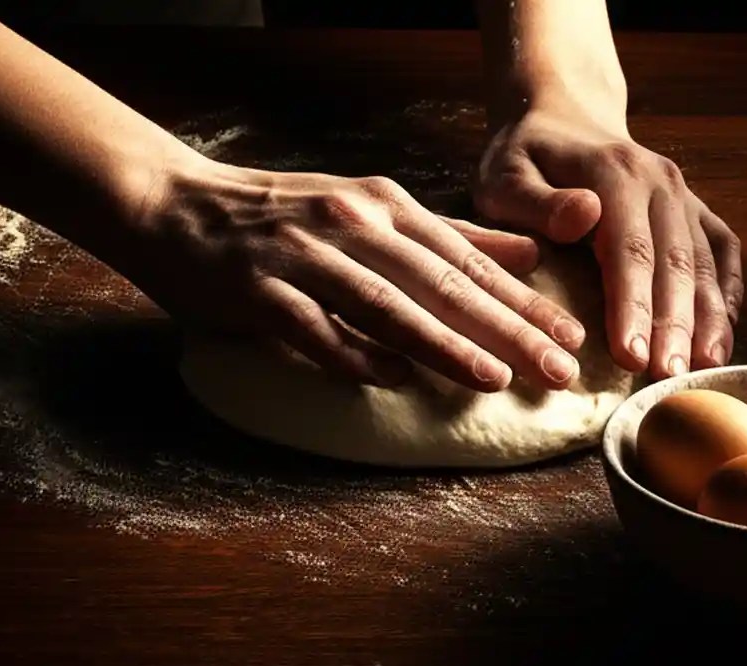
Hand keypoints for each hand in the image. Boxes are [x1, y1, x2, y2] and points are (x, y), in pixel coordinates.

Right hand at [126, 159, 585, 391]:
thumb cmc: (284, 213)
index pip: (469, 260)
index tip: (571, 336)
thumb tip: (530, 252)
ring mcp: (303, 254)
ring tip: (492, 378)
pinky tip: (391, 381)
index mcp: (386, 205)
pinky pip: (311, 326)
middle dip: (505, 329)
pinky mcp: (256, 287)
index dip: (524, 300)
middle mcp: (353, 223)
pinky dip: (352, 354)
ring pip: (385, 304)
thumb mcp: (372, 207)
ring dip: (442, 344)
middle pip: (441, 283)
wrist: (175, 204)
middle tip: (556, 369)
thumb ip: (450, 234)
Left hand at [472, 106, 743, 379]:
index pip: (629, 249)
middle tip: (671, 376)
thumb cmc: (525, 160)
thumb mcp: (505, 174)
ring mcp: (684, 196)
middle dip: (676, 324)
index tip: (631, 356)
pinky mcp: (695, 209)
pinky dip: (728, 293)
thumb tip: (584, 217)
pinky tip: (724, 335)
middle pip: (675, 262)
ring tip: (705, 367)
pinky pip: (723, 251)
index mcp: (614, 174)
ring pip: (705, 262)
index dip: (634, 305)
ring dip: (709, 318)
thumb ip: (537, 200)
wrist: (565, 120)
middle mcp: (660, 182)